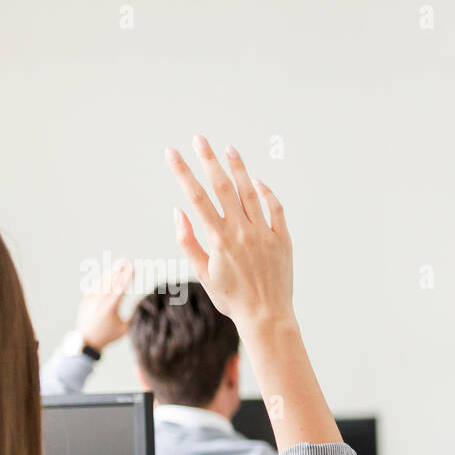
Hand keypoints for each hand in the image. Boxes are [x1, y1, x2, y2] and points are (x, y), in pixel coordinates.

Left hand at [76, 258, 132, 351]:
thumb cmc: (108, 336)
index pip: (120, 288)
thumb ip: (133, 316)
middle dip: (120, 269)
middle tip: (128, 260)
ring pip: (103, 281)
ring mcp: (91, 299)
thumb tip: (144, 304)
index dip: (127, 277)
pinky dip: (104, 278)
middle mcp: (99, 301)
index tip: (134, 268)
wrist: (86, 340)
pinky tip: (110, 273)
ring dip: (112, 271)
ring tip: (121, 262)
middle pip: (112, 281)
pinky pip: (96, 285)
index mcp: (109, 308)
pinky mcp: (86, 298)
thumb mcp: (125, 328)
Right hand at [166, 136, 292, 330]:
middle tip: (199, 138)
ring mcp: (264, 233)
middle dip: (208, 159)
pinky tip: (257, 181)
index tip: (172, 152)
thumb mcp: (203, 273)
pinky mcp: (282, 238)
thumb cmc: (231, 298)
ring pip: (250, 192)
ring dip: (238, 168)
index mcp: (219, 239)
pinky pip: (275, 208)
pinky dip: (266, 192)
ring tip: (228, 149)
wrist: (266, 316)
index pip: (196, 197)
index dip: (183, 172)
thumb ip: (188, 241)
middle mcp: (242, 232)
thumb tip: (178, 211)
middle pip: (222, 186)